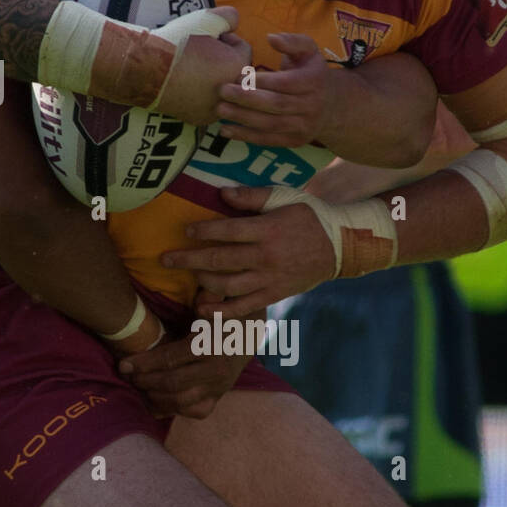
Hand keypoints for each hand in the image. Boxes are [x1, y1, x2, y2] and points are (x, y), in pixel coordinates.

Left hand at [113, 306, 256, 418]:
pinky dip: (171, 409)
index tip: (123, 365)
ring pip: (181, 401)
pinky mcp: (217, 399)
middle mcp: (215, 371)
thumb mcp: (211, 307)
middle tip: (126, 376)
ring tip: (137, 387)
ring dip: (154, 397)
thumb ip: (202, 300)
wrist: (248, 338)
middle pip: (172, 383)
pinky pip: (193, 411)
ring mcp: (218, 389)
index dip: (144, 363)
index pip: (171, 359)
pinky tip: (154, 401)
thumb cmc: (220, 318)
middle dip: (144, 381)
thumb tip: (198, 287)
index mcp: (210, 346)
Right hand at [154, 10, 250, 124]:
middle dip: (223, 61)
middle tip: (202, 53)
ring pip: (223, 90)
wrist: (146, 69)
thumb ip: (228, 16)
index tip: (207, 38)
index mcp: (238, 66)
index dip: (225, 39)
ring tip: (195, 68)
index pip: (243, 49)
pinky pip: (209, 105)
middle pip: (235, 71)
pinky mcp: (201, 119)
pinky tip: (187, 85)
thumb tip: (234, 23)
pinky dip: (201, 95)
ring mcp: (217, 107)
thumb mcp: (205, 19)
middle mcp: (232, 91)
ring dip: (214, 79)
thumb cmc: (176, 43)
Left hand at [159, 184, 335, 317]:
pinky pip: (244, 307)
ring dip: (203, 283)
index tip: (185, 231)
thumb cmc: (309, 216)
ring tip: (189, 276)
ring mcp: (270, 279)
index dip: (203, 231)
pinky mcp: (275, 294)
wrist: (341, 245)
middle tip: (165, 259)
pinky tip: (203, 311)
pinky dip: (222, 312)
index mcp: (268, 230)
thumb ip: (252, 197)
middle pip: (220, 261)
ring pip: (228, 286)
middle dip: (188, 259)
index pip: (228, 232)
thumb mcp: (285, 197)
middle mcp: (266, 257)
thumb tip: (221, 194)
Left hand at [214, 32, 330, 146]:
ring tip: (220, 109)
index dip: (262, 80)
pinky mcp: (295, 140)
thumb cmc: (309, 71)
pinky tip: (225, 130)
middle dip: (247, 98)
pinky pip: (269, 140)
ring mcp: (305, 126)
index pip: (287, 82)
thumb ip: (291, 41)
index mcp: (315, 80)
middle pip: (277, 104)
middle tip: (222, 91)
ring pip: (271, 124)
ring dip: (243, 118)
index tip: (238, 75)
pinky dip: (246, 136)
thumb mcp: (308, 51)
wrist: (330, 104)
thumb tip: (271, 38)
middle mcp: (313, 105)